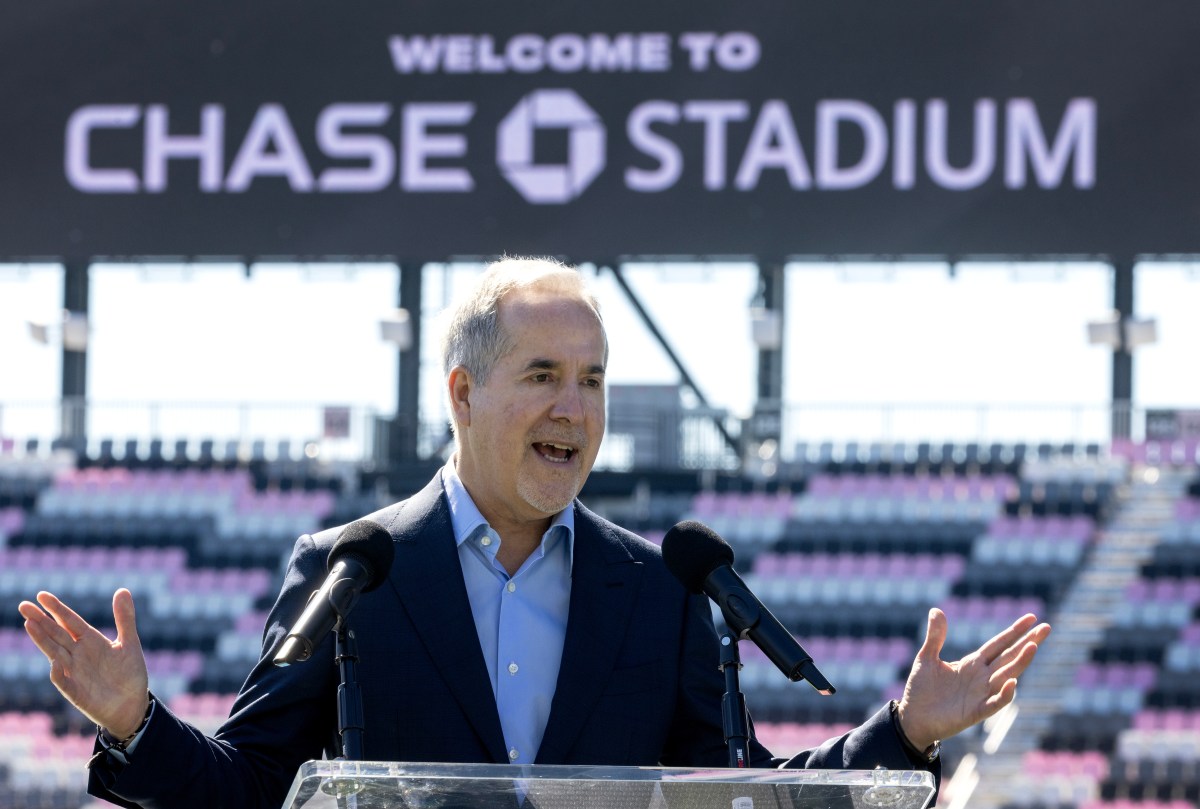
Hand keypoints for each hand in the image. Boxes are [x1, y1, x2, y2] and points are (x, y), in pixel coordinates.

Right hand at [18, 589, 149, 739]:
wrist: (132, 705)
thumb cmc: (129, 674)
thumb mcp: (129, 643)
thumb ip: (124, 618)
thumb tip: (122, 589)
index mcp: (90, 641)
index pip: (69, 621)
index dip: (57, 608)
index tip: (41, 595)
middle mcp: (78, 654)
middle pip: (56, 634)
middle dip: (41, 620)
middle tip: (23, 605)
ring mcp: (75, 673)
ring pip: (55, 653)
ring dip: (43, 641)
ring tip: (30, 624)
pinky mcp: (77, 693)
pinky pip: (65, 682)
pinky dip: (59, 674)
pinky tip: (55, 663)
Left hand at [896, 608, 1050, 750]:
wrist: (913, 717)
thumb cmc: (922, 689)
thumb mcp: (927, 658)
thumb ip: (935, 637)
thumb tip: (936, 609)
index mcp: (972, 663)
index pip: (999, 644)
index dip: (1014, 631)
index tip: (1032, 617)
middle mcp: (982, 677)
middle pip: (1009, 657)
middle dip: (1028, 642)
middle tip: (1047, 627)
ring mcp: (981, 694)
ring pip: (1006, 676)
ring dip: (1020, 662)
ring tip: (1033, 646)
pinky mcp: (975, 712)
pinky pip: (994, 703)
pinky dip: (1004, 694)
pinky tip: (1012, 682)